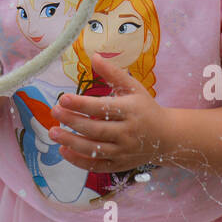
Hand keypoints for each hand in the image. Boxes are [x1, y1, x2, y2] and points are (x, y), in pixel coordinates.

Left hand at [50, 52, 172, 171]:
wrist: (167, 137)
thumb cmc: (145, 108)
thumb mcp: (133, 87)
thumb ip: (113, 73)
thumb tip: (94, 56)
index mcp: (131, 110)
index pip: (103, 108)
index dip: (81, 104)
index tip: (63, 98)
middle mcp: (127, 133)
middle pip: (96, 130)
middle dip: (72, 121)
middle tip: (54, 112)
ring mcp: (123, 151)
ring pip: (94, 149)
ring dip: (71, 142)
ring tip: (53, 132)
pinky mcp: (119, 165)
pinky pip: (97, 165)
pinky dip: (79, 161)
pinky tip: (64, 150)